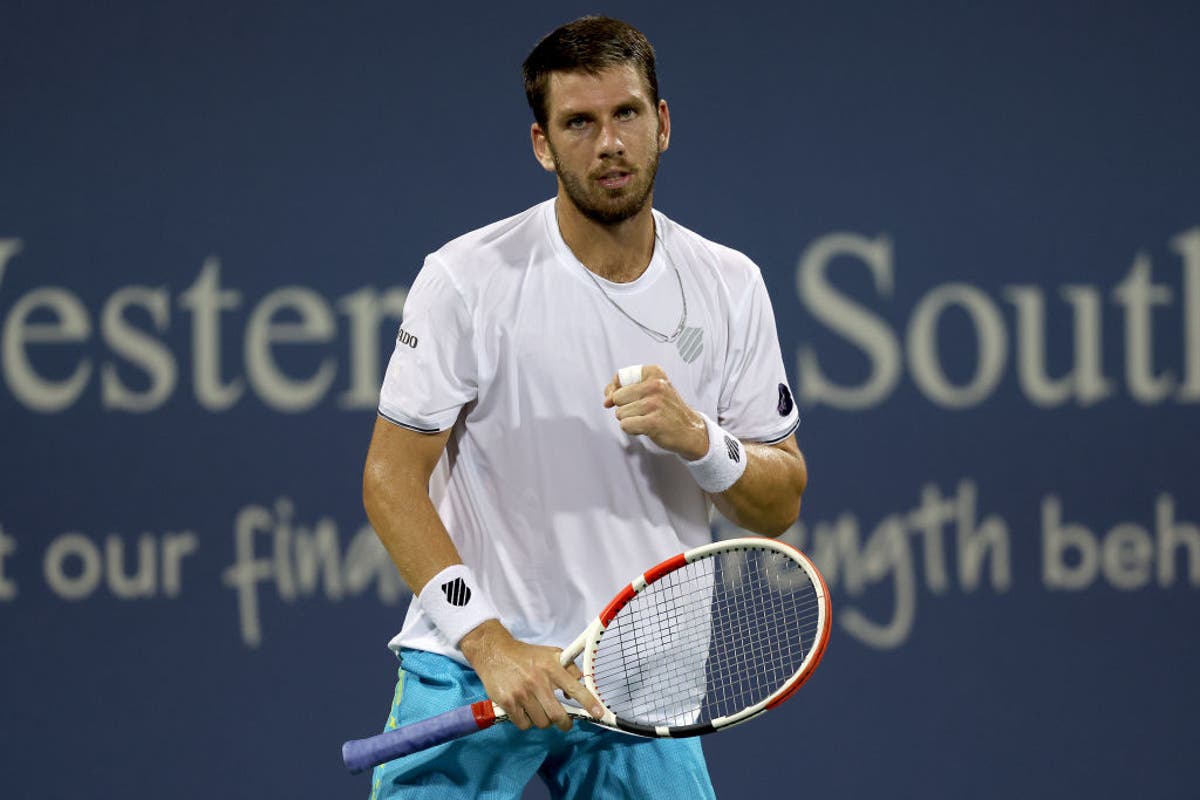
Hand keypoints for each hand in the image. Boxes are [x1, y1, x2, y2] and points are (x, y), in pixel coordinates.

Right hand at [459, 620, 603, 731]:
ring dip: (542, 720)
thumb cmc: (526, 655)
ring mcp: (522, 693)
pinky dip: (526, 722)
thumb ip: (568, 668)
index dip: (589, 702)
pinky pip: (524, 724)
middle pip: (557, 715)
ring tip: (538, 710)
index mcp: (551, 667)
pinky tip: (524, 711)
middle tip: (564, 722)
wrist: (494, 652)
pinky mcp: (508, 702)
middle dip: (564, 723)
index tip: (599, 713)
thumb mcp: (550, 654)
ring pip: (541, 722)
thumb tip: (581, 683)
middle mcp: (538, 681)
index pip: (575, 687)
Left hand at [603, 364, 708, 459]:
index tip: (623, 398)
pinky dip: (632, 430)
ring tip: (647, 419)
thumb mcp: (651, 390)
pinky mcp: (653, 422)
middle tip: (643, 412)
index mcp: (654, 373)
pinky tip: (646, 428)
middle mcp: (655, 385)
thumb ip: (624, 389)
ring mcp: (655, 403)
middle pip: (617, 397)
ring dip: (630, 420)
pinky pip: (625, 425)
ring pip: (620, 413)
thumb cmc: (667, 410)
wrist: (690, 430)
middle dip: (625, 408)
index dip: (615, 390)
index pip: (619, 377)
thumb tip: (606, 401)